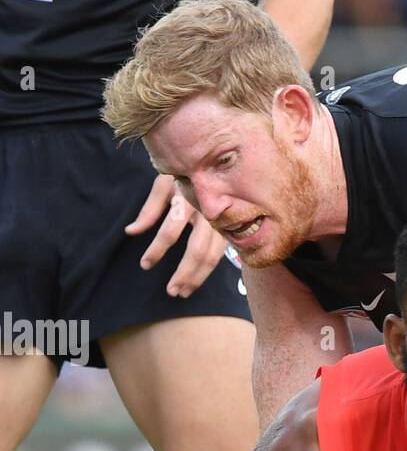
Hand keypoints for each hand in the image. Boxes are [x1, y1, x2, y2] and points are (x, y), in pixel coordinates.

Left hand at [127, 174, 227, 296]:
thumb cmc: (184, 171)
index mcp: (187, 198)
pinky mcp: (231, 227)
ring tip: (182, 292)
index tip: (145, 264)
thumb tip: (131, 232)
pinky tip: (197, 279)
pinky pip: (221, 254)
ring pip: (212, 256)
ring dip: (198, 277)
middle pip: (196, 250)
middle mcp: (207, 211)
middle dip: (184, 273)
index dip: (156, 250)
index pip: (170, 231)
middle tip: (171, 291)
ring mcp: (222, 221)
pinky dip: (209, 269)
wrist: (217, 159)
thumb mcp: (162, 183)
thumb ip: (148, 210)